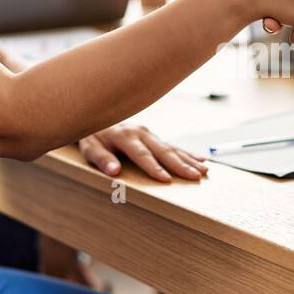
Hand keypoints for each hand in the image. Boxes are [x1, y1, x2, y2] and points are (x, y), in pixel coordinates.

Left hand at [78, 124, 207, 183]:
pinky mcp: (152, 136)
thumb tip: (114, 172)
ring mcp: (148, 133)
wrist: (93, 114)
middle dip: (181, 165)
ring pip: (172, 148)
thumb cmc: (90, 136)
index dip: (154, 168)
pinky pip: (172, 145)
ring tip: (204, 170)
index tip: (166, 179)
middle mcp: (140, 132)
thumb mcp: (89, 147)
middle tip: (196, 177)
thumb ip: (101, 159)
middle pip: (163, 151)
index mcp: (125, 136)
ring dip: (189, 160)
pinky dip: (188, 153)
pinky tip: (201, 159)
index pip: (142, 155)